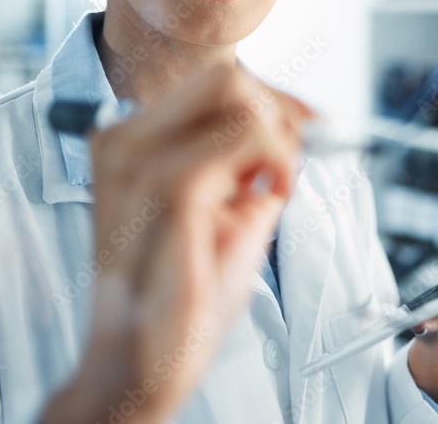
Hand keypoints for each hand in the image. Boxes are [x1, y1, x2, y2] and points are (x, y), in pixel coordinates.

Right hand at [41, 64, 313, 422]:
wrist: (140, 359)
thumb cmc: (178, 293)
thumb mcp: (225, 207)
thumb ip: (252, 159)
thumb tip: (296, 123)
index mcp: (134, 142)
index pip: (215, 85)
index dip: (275, 100)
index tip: (309, 125)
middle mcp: (128, 139)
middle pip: (225, 77)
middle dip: (277, 110)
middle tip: (290, 160)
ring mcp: (141, 157)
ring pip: (238, 94)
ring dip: (277, 138)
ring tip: (274, 186)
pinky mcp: (170, 185)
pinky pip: (248, 134)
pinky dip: (278, 158)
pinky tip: (273, 195)